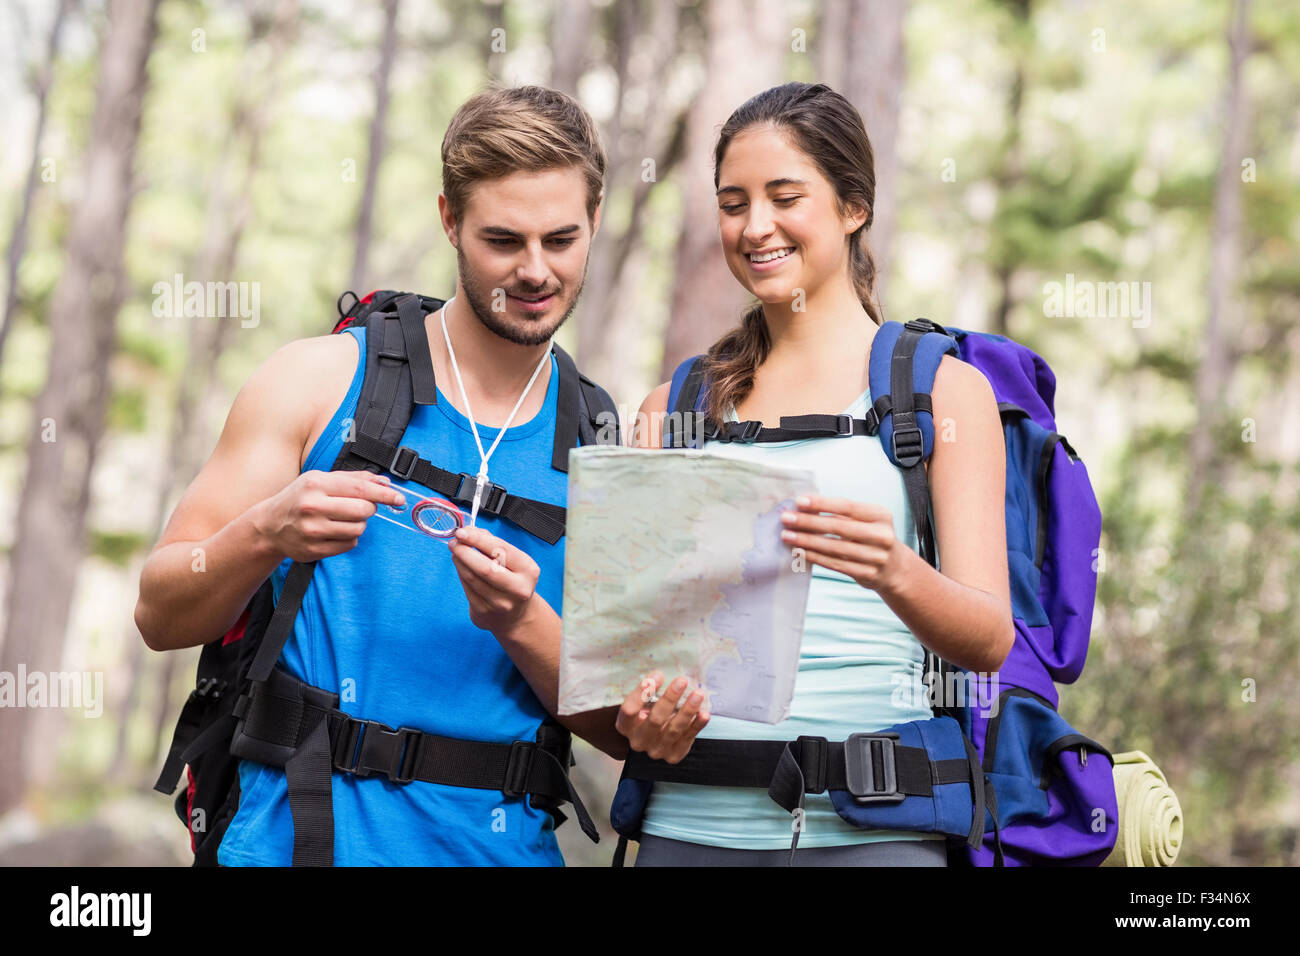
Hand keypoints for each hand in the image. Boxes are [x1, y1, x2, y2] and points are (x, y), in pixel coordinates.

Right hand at [252, 470, 404, 560]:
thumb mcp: (321, 480)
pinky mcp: (314, 550)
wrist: (269, 525)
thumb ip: (354, 479)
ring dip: (358, 524)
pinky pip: (349, 545)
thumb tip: (385, 483)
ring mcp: (312, 531)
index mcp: (316, 485)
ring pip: (358, 530)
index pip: (360, 489)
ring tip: (343, 519)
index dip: (384, 494)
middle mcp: (313, 507)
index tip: (399, 498)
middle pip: (363, 511)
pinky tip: (334, 531)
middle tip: (361, 507)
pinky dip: (348, 538)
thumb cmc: (299, 498)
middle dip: (369, 509)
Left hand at [447, 525, 540, 634]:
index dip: (478, 539)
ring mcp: (500, 603)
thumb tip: (470, 531)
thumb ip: (493, 543)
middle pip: (485, 567)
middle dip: (465, 551)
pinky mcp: (484, 612)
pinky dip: (461, 574)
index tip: (462, 532)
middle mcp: (517, 589)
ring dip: (460, 562)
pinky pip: (467, 589)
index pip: (500, 550)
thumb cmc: (513, 581)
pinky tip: (461, 567)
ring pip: (472, 578)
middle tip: (454, 543)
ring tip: (456, 552)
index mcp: (528, 570)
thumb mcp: (513, 561)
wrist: (516, 616)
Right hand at [615, 672, 709, 764]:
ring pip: (673, 730)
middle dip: (669, 699)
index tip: (658, 674)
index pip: (629, 709)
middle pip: (654, 719)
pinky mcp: (673, 755)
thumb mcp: (642, 703)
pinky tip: (704, 713)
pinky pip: (687, 739)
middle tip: (682, 681)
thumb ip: (649, 691)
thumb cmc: (648, 712)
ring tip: (698, 694)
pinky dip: (697, 725)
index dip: (642, 692)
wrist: (654, 739)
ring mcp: (656, 750)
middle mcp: (638, 740)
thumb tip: (664, 669)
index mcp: (625, 725)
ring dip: (687, 710)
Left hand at [780, 493, 908, 593]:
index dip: (821, 503)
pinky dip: (815, 557)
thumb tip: (806, 506)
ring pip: (834, 547)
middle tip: (786, 518)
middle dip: (808, 522)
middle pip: (838, 527)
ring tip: (787, 536)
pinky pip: (835, 564)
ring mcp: (876, 557)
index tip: (799, 501)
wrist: (895, 569)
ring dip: (807, 541)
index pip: (847, 506)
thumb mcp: (867, 521)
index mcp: (881, 515)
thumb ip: (842, 514)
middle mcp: (881, 536)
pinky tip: (800, 551)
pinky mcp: (867, 574)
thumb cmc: (873, 538)